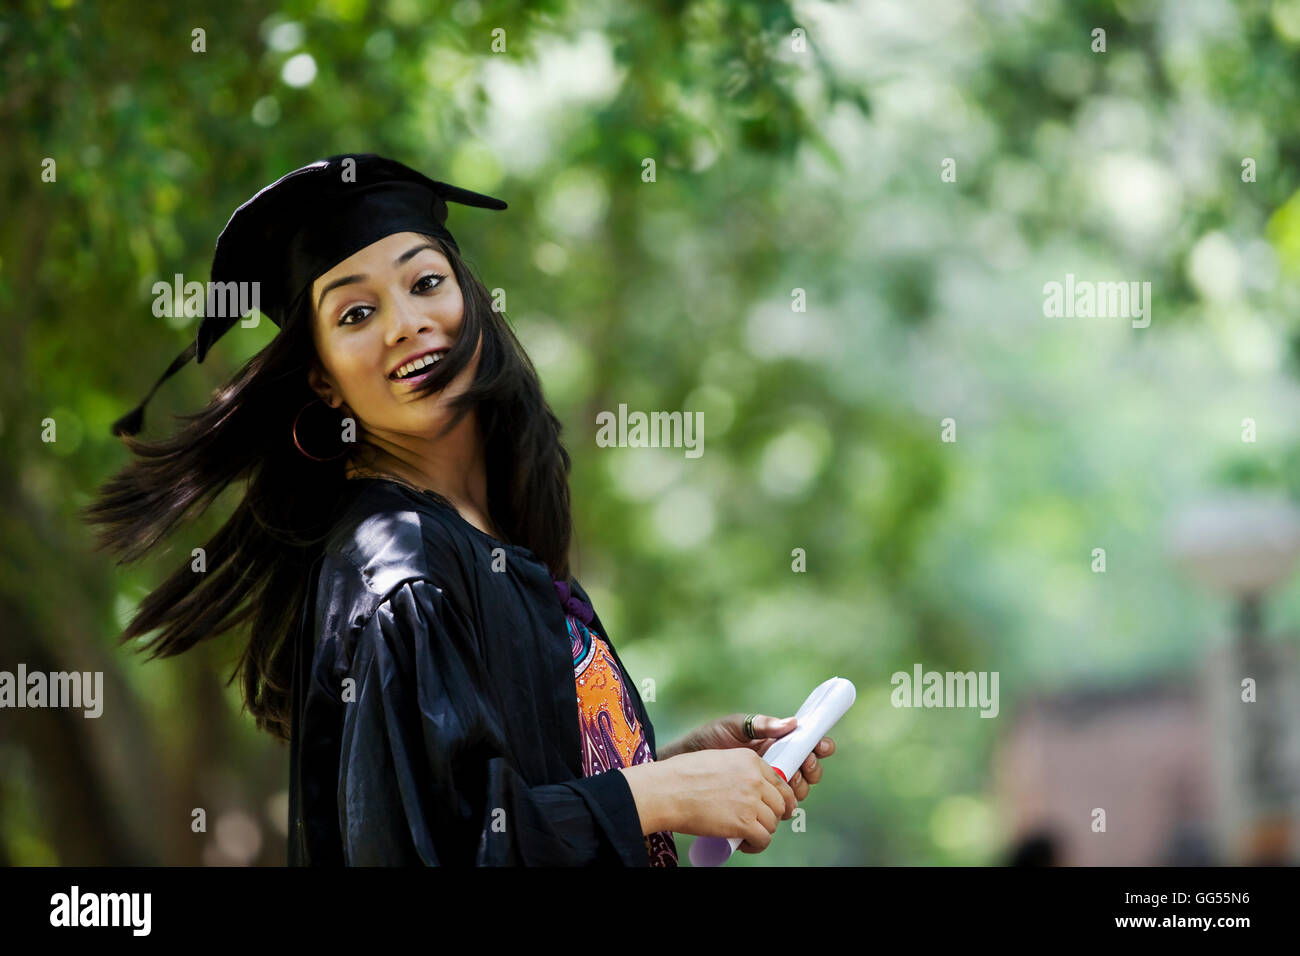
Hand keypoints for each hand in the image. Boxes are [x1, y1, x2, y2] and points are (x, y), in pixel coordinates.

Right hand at [664, 748, 797, 853]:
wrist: (667, 791)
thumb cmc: (682, 776)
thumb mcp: (718, 759)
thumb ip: (737, 769)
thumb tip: (746, 786)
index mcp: (749, 760)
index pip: (779, 782)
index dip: (779, 798)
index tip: (773, 807)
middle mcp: (755, 779)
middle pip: (780, 803)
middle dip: (772, 815)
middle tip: (759, 823)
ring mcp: (751, 801)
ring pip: (773, 823)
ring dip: (763, 831)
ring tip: (748, 835)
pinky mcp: (744, 823)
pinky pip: (763, 839)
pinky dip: (756, 845)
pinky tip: (746, 845)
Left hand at [671, 713, 834, 811]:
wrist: (684, 763)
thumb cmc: (708, 740)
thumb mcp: (733, 726)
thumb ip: (761, 724)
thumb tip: (792, 723)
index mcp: (775, 742)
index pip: (805, 744)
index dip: (819, 746)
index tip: (820, 746)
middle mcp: (776, 763)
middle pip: (807, 770)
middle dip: (811, 768)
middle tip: (804, 765)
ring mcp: (768, 783)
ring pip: (797, 790)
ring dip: (800, 786)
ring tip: (789, 779)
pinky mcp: (757, 801)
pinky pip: (779, 806)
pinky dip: (784, 805)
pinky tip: (777, 799)